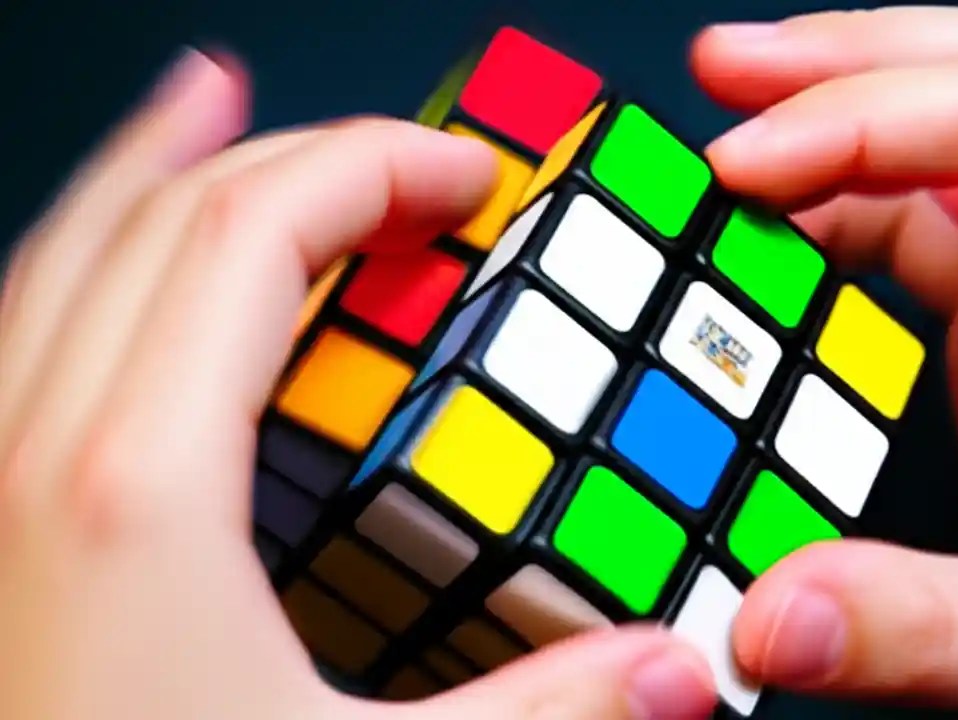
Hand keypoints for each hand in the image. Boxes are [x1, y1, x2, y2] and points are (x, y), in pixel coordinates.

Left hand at [0, 49, 715, 719]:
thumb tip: (683, 667)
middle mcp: (29, 463)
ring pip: (59, 253)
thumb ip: (542, 718)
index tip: (466, 177)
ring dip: (153, 166)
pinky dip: (82, 255)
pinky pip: (19, 333)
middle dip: (291, 151)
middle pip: (159, 215)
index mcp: (134, 495)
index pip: (252, 234)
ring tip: (214, 108)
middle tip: (397, 156)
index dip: (370, 170)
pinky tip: (119, 273)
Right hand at [692, 7, 957, 718]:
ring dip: (839, 123)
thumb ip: (925, 630)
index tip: (744, 169)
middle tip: (729, 71)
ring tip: (735, 148)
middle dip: (852, 63)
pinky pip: (916, 232)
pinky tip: (777, 235)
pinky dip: (836, 211)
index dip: (870, 120)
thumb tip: (770, 610)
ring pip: (949, 147)